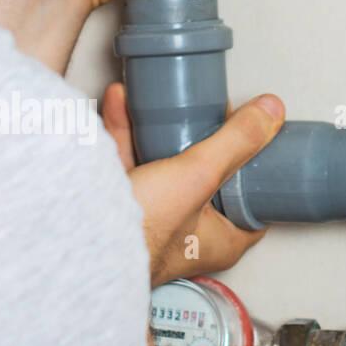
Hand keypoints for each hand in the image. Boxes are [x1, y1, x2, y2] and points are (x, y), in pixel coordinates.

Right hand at [102, 85, 284, 286]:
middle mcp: (188, 234)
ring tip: (161, 101)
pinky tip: (119, 106)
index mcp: (220, 240)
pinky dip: (124, 134)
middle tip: (209, 114)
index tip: (255, 140)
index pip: (254, 204)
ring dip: (159, 130)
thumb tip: (270, 113)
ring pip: (165, 167)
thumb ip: (234, 142)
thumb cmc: (139, 236)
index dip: (257, 170)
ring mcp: (154, 220)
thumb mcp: (197, 176)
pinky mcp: (121, 208)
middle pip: (209, 180)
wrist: (74, 244)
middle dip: (202, 139)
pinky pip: (128, 164)